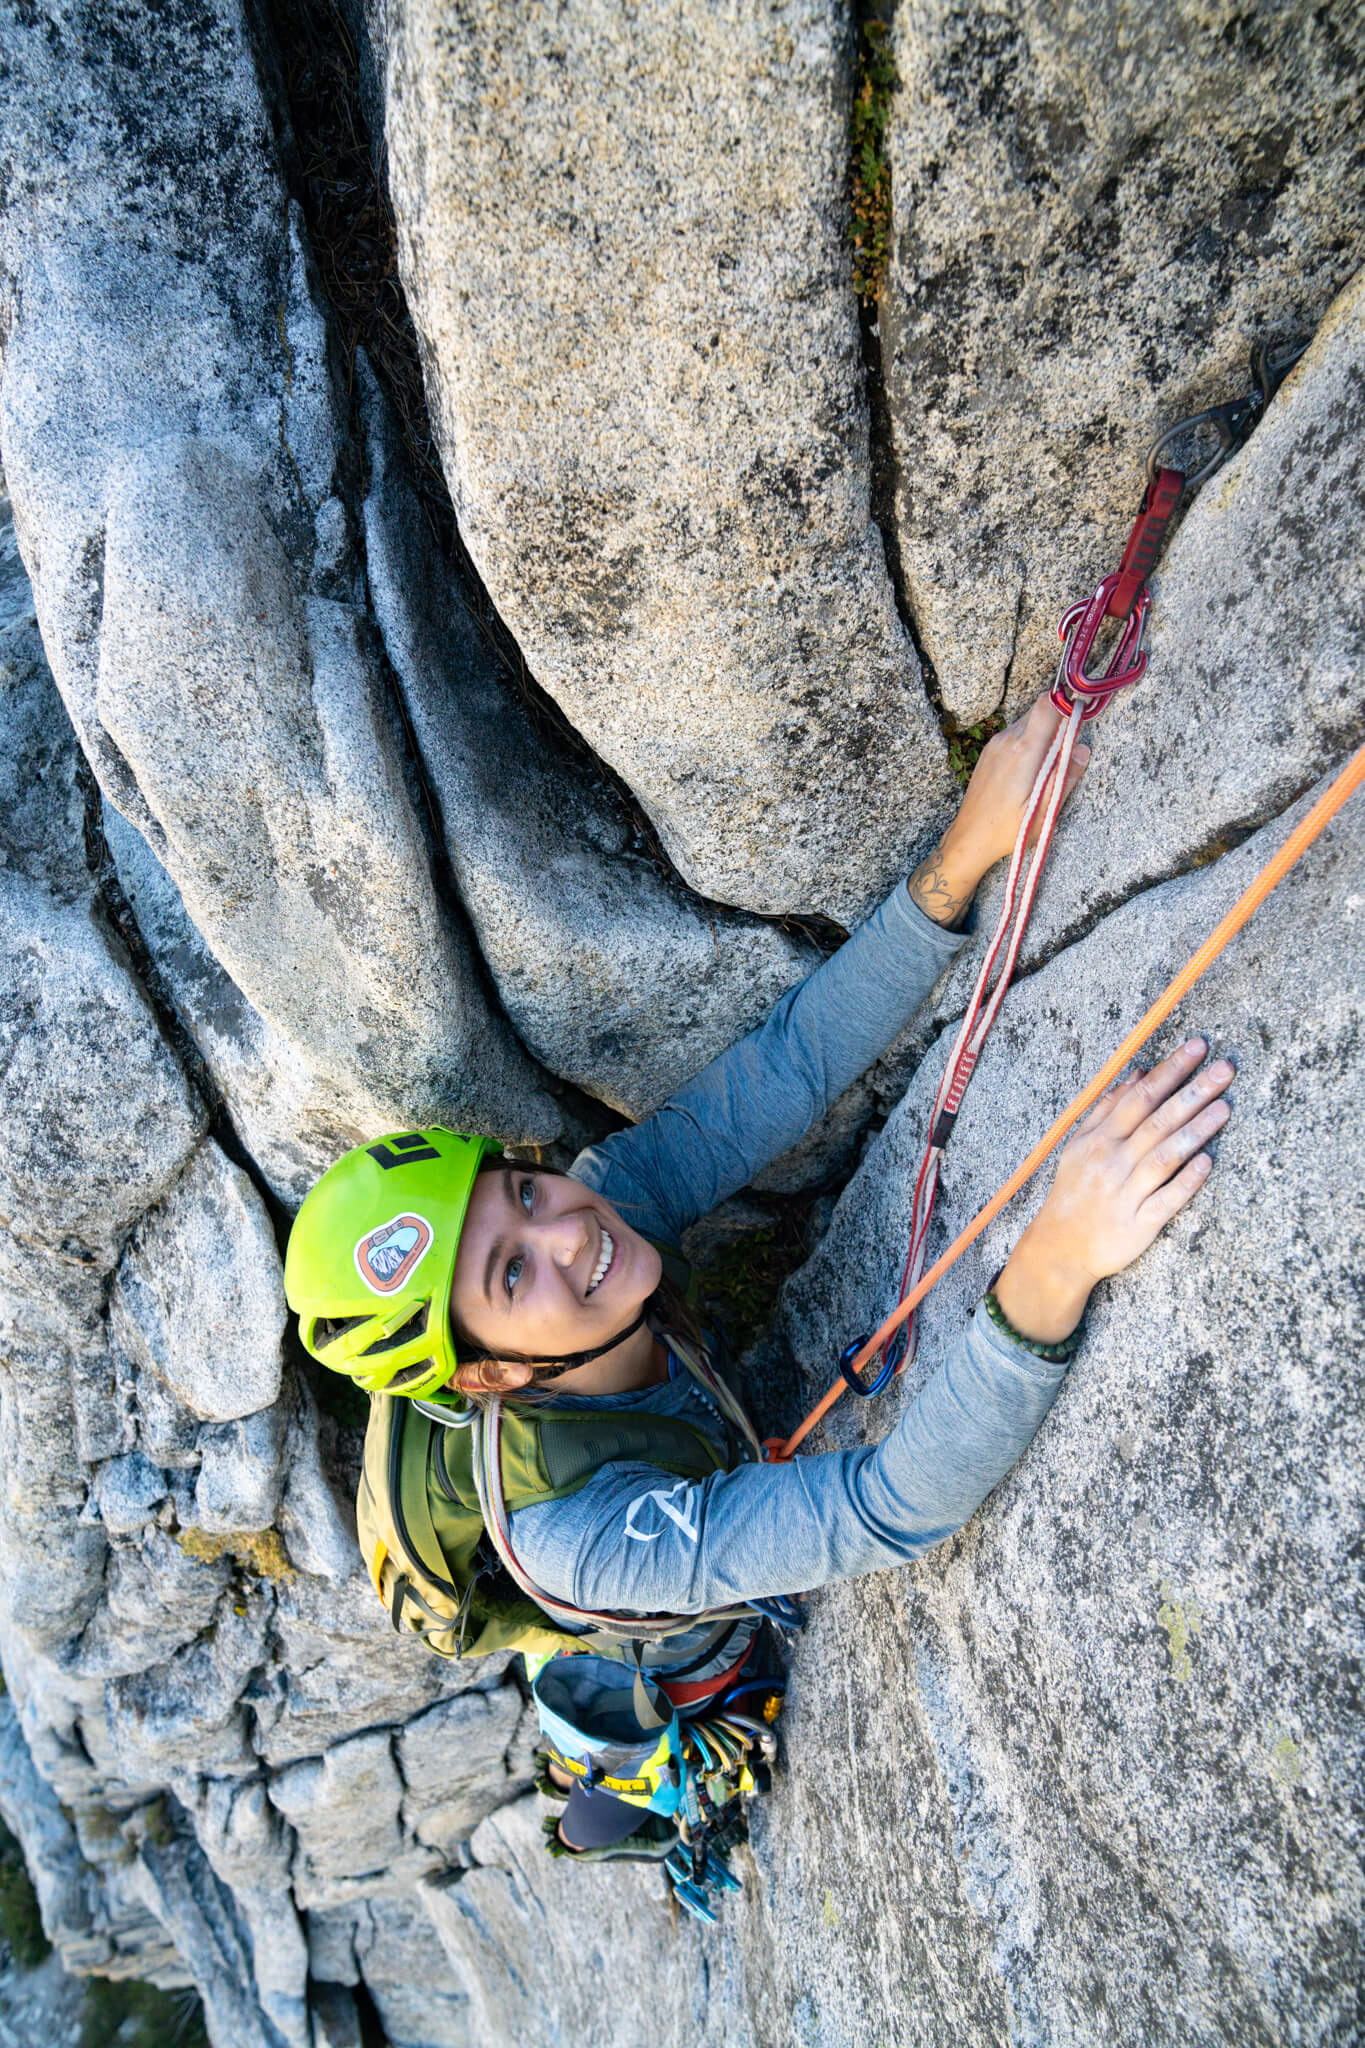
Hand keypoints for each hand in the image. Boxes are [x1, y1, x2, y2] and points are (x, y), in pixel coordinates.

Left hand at [952, 695, 1091, 876]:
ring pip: (1027, 722)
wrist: (970, 837)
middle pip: (1039, 710)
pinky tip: (1031, 769)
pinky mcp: (990, 751)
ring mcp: (995, 744)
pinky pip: (1015, 734)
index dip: (1066, 703)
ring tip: (1049, 765)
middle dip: (1058, 721)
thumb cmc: (1007, 829)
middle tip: (1068, 748)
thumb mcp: (1045, 811)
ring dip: (1044, 733)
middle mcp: (1007, 741)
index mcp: (1024, 751)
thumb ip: (1065, 777)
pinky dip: (1029, 741)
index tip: (1080, 714)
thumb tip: (1083, 749)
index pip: (1047, 706)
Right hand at [994, 1039, 1232, 1341]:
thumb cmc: (1074, 1192)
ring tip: (1225, 1108)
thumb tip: (1137, 1074)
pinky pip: (1167, 1200)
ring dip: (1196, 1131)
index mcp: (1099, 1139)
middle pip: (1157, 1120)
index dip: (1171, 1070)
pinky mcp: (1140, 1224)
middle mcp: (1113, 1162)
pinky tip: (1208, 1162)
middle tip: (1224, 1068)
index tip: (1198, 1047)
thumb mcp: (1080, 1145)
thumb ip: (1108, 1109)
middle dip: (1192, 1092)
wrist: (1061, 1248)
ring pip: (1165, 1156)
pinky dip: (1186, 1180)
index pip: (1140, 1096)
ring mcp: (1127, 1193)